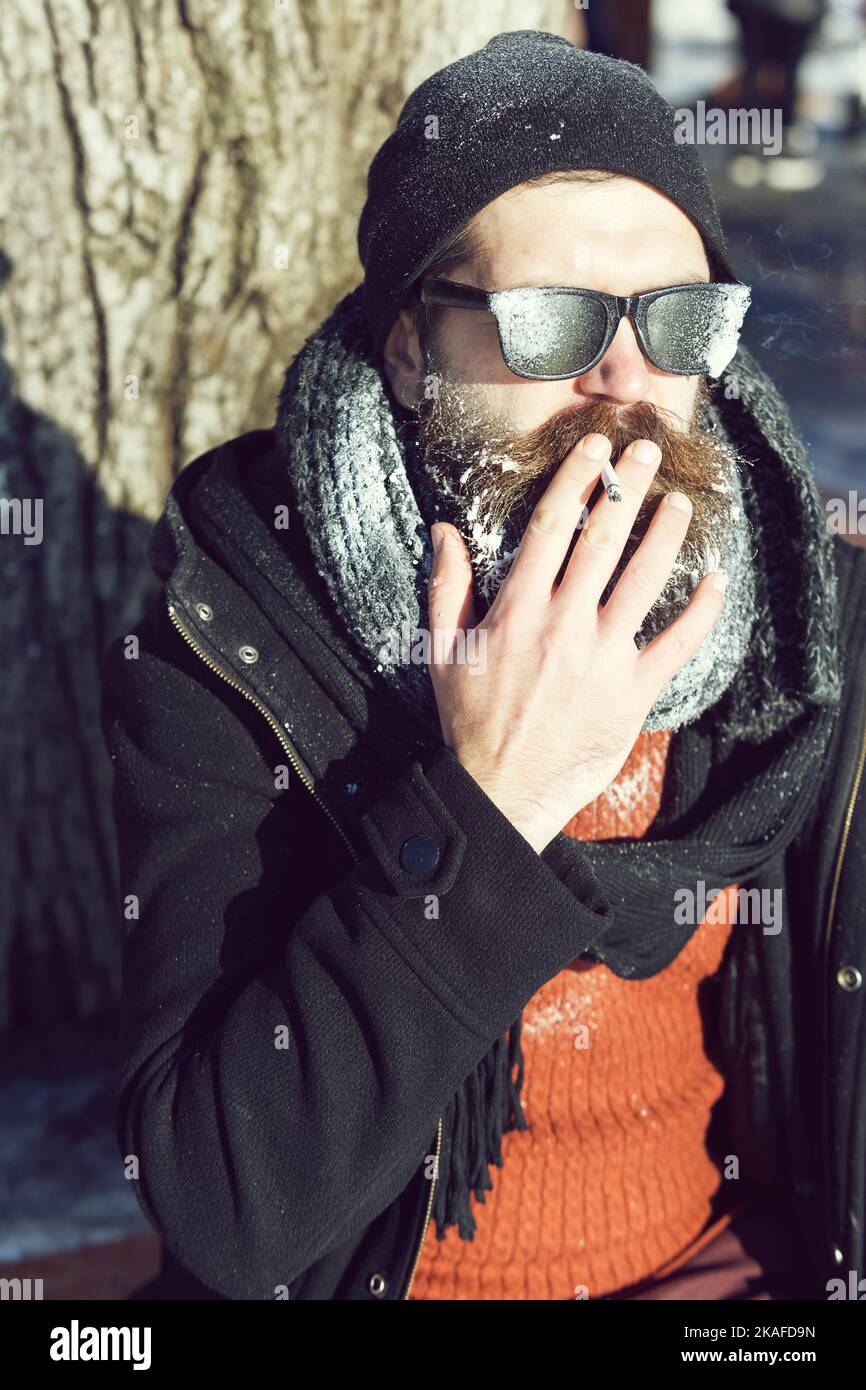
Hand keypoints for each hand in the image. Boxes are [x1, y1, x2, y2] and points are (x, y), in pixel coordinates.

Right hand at [426, 432, 727, 853]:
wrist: (498, 790)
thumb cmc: (467, 721)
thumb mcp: (439, 650)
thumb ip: (444, 586)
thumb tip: (443, 530)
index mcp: (517, 608)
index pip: (552, 525)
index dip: (577, 479)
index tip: (596, 449)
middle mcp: (564, 623)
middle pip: (604, 539)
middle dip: (628, 488)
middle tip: (649, 452)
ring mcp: (603, 658)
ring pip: (644, 580)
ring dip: (666, 535)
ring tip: (681, 503)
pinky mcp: (633, 693)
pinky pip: (676, 644)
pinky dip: (701, 611)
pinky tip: (716, 582)